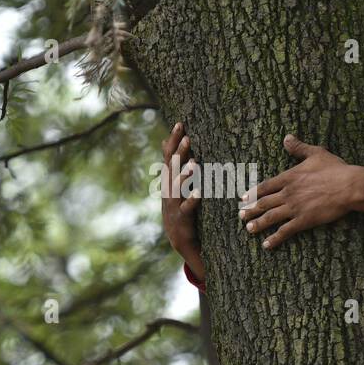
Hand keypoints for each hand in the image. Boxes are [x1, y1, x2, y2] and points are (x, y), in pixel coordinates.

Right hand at [160, 122, 204, 278]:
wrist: (179, 241)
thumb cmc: (181, 208)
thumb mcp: (176, 185)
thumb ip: (174, 165)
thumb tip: (165, 141)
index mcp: (169, 181)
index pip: (169, 157)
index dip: (173, 141)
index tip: (180, 123)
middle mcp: (168, 191)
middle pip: (172, 169)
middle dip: (179, 153)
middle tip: (188, 137)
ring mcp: (173, 205)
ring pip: (178, 187)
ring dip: (185, 175)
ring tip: (194, 164)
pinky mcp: (181, 220)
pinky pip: (187, 209)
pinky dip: (192, 200)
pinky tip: (199, 193)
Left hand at [240, 135, 359, 249]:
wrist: (349, 186)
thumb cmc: (335, 169)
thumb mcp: (316, 153)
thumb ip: (299, 147)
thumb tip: (287, 137)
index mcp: (288, 177)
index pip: (264, 186)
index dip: (252, 193)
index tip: (243, 198)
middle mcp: (287, 193)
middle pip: (263, 203)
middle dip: (250, 210)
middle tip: (241, 216)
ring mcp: (294, 208)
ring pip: (270, 217)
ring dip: (258, 224)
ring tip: (249, 229)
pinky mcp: (304, 220)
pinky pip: (285, 231)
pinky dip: (274, 238)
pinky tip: (266, 245)